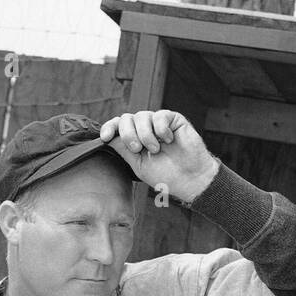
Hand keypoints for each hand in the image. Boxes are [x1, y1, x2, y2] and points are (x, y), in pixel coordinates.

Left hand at [99, 110, 218, 203]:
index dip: (109, 127)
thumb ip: (124, 150)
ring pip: (141, 116)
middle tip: (137, 149)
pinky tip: (169, 140)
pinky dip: (161, 129)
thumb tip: (108, 138)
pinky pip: (160, 116)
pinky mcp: (173, 119)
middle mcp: (145, 128)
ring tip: (156, 149)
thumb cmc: (166, 175)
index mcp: (135, 139)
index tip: (105, 137)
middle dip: (128, 133)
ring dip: (145, 134)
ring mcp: (159, 123)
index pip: (118, 126)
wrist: (190, 179)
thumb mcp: (138, 165)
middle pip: (126, 119)